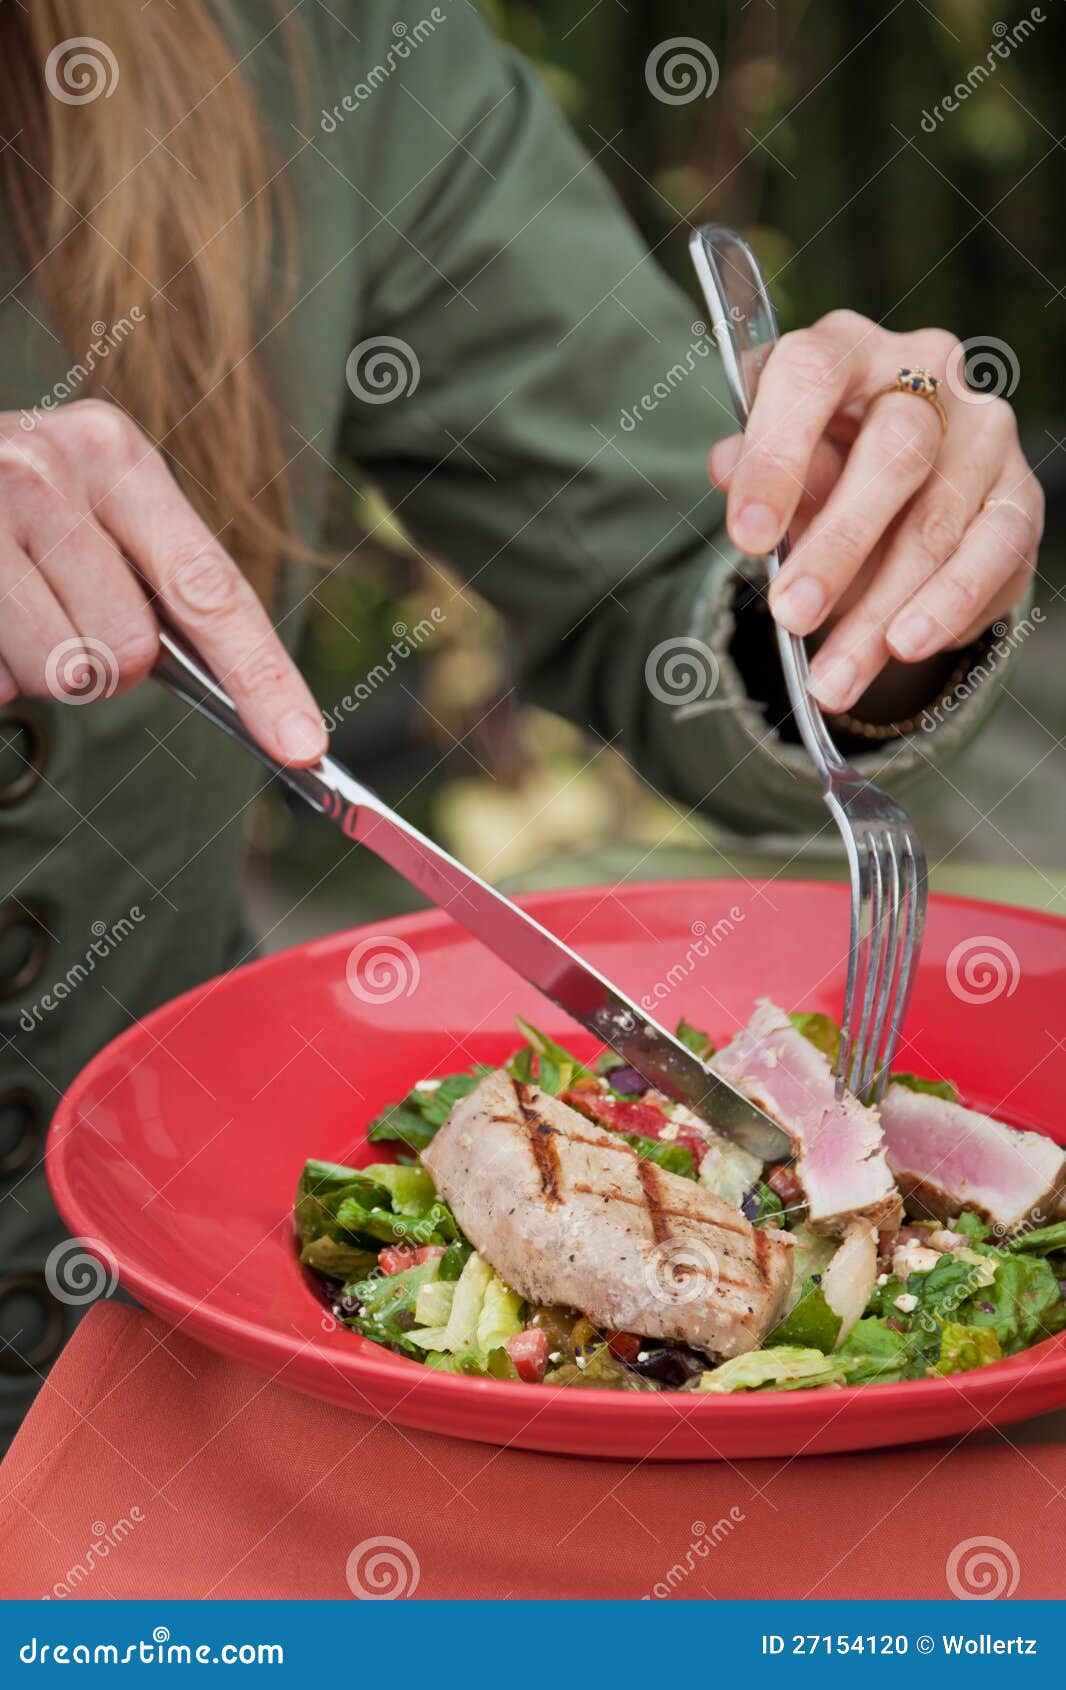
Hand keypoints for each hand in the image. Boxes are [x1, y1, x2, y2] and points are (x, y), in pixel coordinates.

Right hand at [0, 400, 326, 763]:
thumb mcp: (91, 504)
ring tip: (2, 606)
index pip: (212, 589)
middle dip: (100, 659)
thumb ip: (156, 580)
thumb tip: (245, 694)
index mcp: (112, 453)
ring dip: (33, 668)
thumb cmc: (7, 504)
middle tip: (51, 605)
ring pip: (59, 675)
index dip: (264, 678)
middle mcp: (42, 469)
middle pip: (128, 654)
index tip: (304, 746)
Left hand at [708, 310, 1041, 713]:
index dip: (777, 458)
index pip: (812, 377)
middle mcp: (926, 372)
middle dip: (838, 546)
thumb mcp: (777, 471)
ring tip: (836, 673)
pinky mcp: (1019, 494)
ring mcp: (984, 432)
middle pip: (894, 452)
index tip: (748, 537)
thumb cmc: (820, 470)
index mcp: (846, 351)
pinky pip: (992, 553)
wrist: (894, 497)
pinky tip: (905, 648)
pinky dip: (946, 608)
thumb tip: (727, 468)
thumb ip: (756, 469)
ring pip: (939, 522)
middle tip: (793, 616)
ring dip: (883, 609)